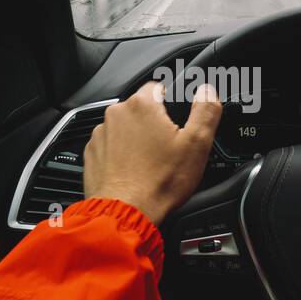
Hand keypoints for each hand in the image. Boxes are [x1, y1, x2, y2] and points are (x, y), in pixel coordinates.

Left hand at [83, 81, 222, 224]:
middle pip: (141, 109)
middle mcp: (116, 114)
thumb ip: (205, 111)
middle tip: (167, 148)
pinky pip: (110, 146)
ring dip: (136, 139)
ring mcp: (100, 134)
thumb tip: (208, 92)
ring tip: (150, 163)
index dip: (172, 102)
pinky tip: (133, 171)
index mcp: (142, 105)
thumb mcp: (197, 145)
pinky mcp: (92, 153)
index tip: (177, 122)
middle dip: (154, 124)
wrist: (126, 212)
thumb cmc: (159, 182)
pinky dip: (121, 155)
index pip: (159, 87)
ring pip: (125, 128)